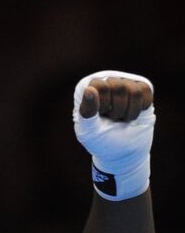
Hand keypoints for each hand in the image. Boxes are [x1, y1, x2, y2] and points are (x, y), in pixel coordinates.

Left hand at [72, 71, 154, 199]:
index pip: (99, 86)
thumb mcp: (89, 130)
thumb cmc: (100, 140)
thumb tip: (90, 89)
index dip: (103, 106)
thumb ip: (86, 111)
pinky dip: (141, 108)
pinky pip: (145, 91)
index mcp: (86, 88)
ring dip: (130, 111)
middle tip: (112, 119)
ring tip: (121, 118)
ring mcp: (123, 82)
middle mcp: (104, 81)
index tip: (100, 116)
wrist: (122, 151)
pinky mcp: (140, 87)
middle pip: (119, 87)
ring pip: (134, 90)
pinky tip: (133, 113)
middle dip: (118, 110)